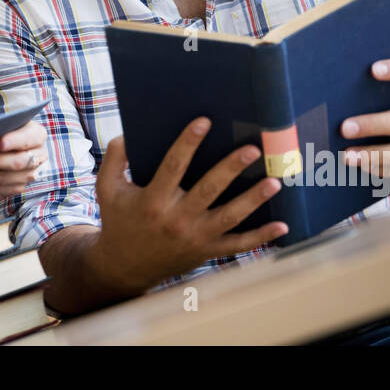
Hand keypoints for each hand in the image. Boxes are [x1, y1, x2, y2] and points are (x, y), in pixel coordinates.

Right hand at [88, 117, 287, 295]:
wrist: (124, 267)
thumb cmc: (118, 221)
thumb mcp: (107, 189)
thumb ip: (114, 159)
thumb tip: (127, 134)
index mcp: (153, 201)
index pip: (173, 167)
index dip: (187, 143)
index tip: (204, 121)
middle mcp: (177, 220)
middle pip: (208, 190)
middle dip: (231, 169)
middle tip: (252, 149)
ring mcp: (195, 238)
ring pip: (230, 217)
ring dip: (253, 200)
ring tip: (274, 182)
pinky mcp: (207, 252)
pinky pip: (238, 245)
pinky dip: (261, 237)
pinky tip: (283, 226)